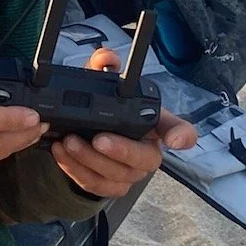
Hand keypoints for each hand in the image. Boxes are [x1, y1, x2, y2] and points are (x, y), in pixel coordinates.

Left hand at [48, 48, 195, 199]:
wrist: (82, 135)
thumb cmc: (101, 110)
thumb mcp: (98, 85)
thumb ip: (102, 67)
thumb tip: (105, 58)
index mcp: (153, 124)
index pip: (179, 130)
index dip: (182, 135)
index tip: (176, 140)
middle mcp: (148, 151)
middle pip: (147, 159)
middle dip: (122, 150)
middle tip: (97, 139)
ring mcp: (130, 172)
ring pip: (118, 175)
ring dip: (90, 160)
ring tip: (69, 141)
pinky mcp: (111, 187)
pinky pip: (97, 185)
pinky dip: (77, 170)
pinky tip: (63, 154)